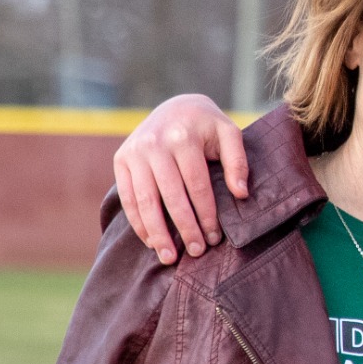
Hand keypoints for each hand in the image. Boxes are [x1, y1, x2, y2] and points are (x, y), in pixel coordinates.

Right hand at [111, 94, 250, 263]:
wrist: (174, 105)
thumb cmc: (206, 126)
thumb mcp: (228, 132)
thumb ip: (238, 161)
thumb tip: (241, 194)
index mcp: (183, 137)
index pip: (197, 186)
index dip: (206, 215)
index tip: (214, 238)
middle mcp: (154, 144)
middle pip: (170, 196)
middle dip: (184, 228)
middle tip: (196, 252)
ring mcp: (134, 152)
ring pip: (145, 201)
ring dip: (157, 233)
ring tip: (169, 257)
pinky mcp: (121, 160)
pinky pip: (128, 198)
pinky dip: (138, 222)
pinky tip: (151, 241)